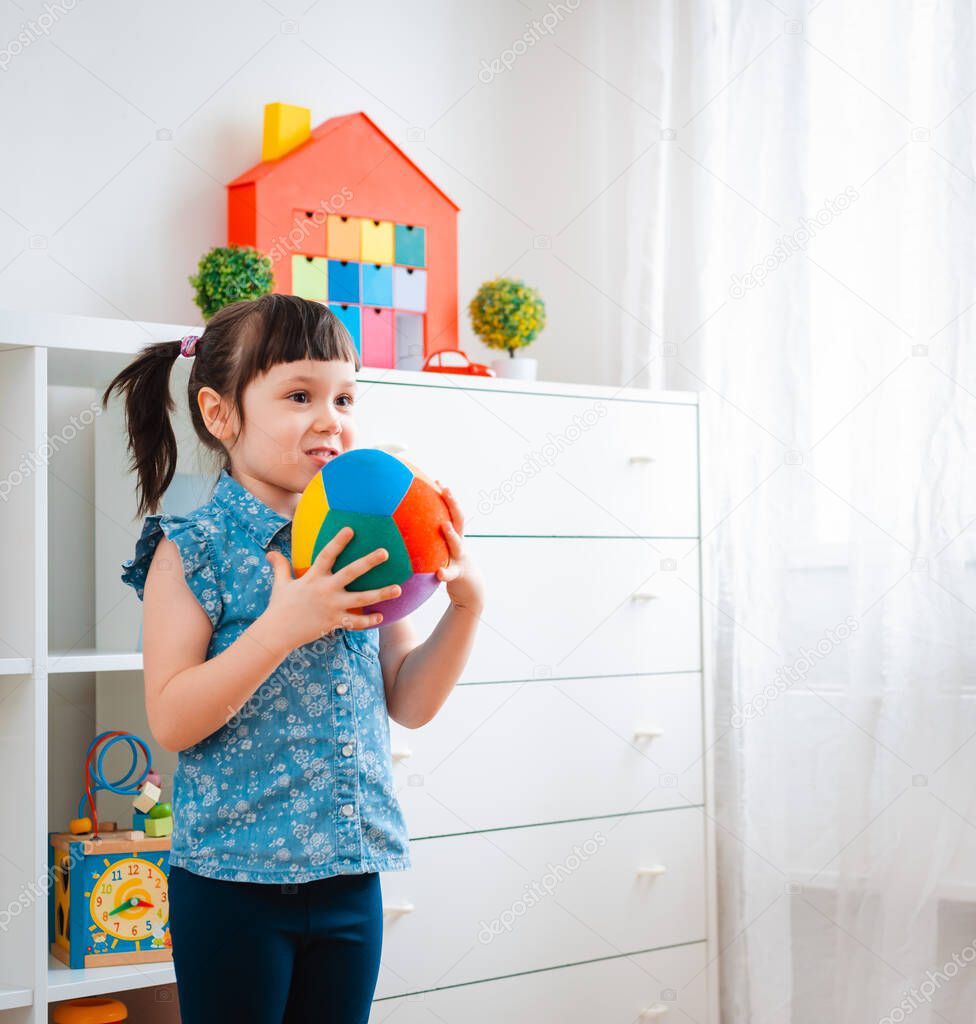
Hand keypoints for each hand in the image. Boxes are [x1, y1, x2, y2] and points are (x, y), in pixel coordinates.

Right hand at [264, 527, 401, 649]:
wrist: (277, 633)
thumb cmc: (279, 606)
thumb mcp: (280, 584)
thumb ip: (280, 566)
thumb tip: (270, 552)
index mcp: (313, 577)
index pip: (327, 555)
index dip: (339, 541)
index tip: (351, 529)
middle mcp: (325, 590)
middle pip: (351, 573)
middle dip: (369, 562)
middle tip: (385, 552)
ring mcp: (332, 607)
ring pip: (362, 599)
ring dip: (381, 594)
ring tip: (398, 589)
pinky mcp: (334, 622)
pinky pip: (355, 622)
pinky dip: (368, 621)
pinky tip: (381, 617)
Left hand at [436, 482, 484, 613]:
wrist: (470, 587)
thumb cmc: (449, 565)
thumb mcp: (441, 549)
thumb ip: (429, 538)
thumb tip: (405, 526)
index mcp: (454, 535)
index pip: (451, 512)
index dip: (446, 497)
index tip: (437, 481)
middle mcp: (459, 543)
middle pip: (459, 520)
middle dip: (453, 504)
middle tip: (446, 490)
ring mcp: (460, 557)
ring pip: (457, 544)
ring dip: (451, 535)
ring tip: (444, 526)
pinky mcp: (458, 574)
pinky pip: (451, 573)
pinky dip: (446, 573)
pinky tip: (439, 573)